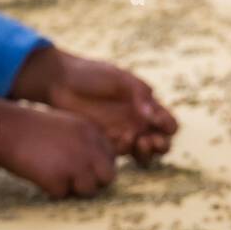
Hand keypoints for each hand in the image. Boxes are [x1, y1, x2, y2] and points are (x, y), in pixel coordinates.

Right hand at [0, 100, 115, 197]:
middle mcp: (89, 147)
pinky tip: (38, 175)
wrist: (5, 127)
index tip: (83, 168)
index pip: (111, 158)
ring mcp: (76, 164)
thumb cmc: (31, 128)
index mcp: (91, 132)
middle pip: (107, 177)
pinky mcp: (59, 179)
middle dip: (93, 182)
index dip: (98, 167)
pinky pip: (62, 195)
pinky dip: (50, 189)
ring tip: (53, 176)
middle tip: (74, 180)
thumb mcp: (66, 126)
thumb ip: (84, 143)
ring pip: (88, 190)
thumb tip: (96, 169)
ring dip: (72, 188)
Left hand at [13, 47, 177, 163]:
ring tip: (137, 142)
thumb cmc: (92, 75)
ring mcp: (124, 134)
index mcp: (146, 105)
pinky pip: (122, 153)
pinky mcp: (107, 143)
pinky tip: (117, 138)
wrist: (62, 83)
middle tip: (149, 141)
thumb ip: (139, 94)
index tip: (157, 122)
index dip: (168, 126)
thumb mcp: (119, 79)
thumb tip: (152, 116)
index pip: (168, 123)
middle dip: (160, 145)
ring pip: (144, 154)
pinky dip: (124, 149)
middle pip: (161, 143)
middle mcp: (138, 122)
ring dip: (146, 153)